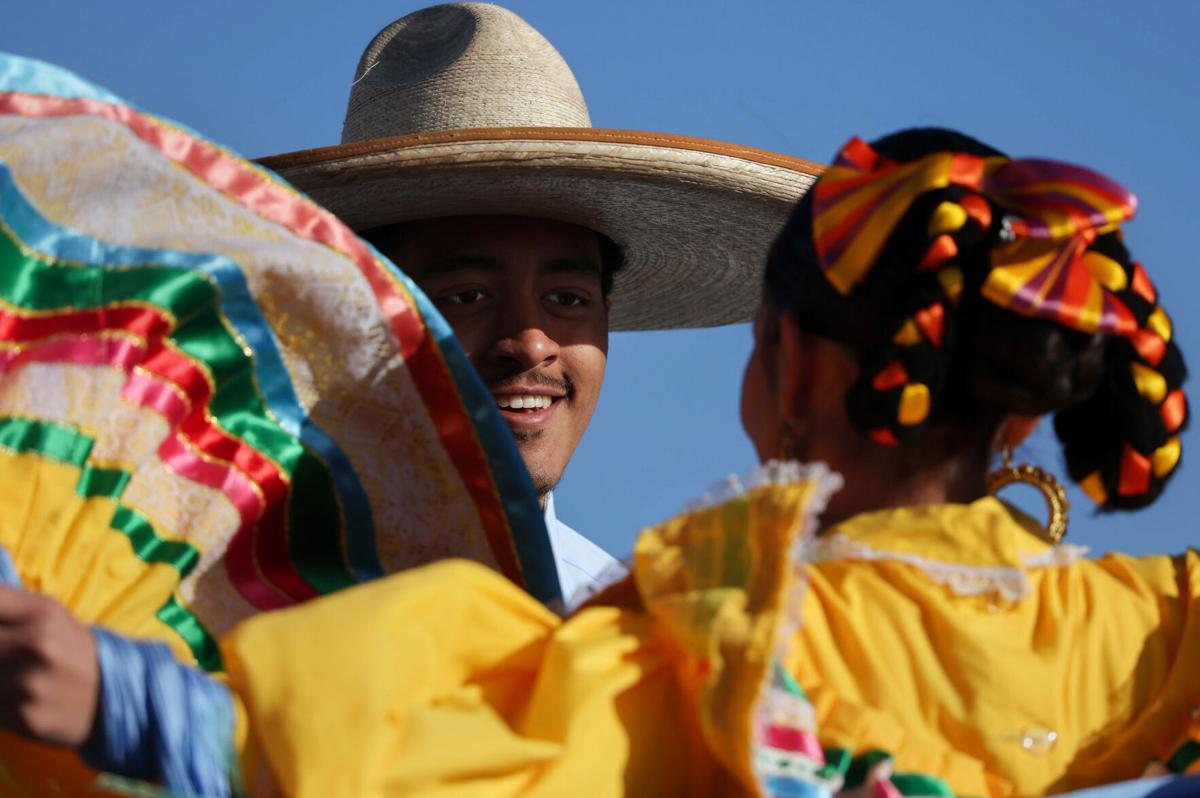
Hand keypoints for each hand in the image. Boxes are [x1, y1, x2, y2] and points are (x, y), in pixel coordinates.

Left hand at [0, 584, 98, 746]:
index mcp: (41, 614)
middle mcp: (34, 646)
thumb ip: (5, 603)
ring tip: (9, 674)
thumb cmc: (70, 649)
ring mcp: (27, 685)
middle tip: (4, 653)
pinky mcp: (23, 718)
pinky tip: (13, 697)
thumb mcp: (47, 614)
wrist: (112, 695)